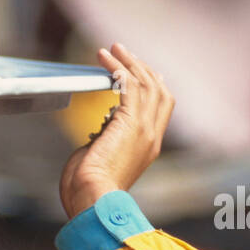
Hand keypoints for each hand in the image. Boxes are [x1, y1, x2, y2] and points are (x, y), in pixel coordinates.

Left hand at [59, 43, 174, 219]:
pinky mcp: (130, 122)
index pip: (161, 108)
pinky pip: (127, 85)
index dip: (153, 85)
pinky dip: (117, 68)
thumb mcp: (101, 162)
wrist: (92, 200)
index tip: (138, 71)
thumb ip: (104, 144)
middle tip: (123, 53)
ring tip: (113, 48)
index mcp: (149, 147)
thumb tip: (96, 135)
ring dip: (129, 62)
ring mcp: (144, 129)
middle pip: (159, 90)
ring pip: (145, 83)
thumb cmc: (87, 191)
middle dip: (142, 68)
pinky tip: (104, 58)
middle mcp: (151, 135)